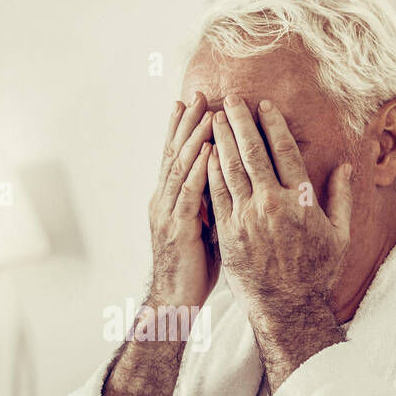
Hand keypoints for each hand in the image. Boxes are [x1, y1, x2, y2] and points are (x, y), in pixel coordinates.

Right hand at [148, 92, 217, 308]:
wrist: (174, 302)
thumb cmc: (192, 269)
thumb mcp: (204, 230)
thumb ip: (211, 203)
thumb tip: (231, 182)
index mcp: (169, 201)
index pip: (177, 158)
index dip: (184, 130)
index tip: (194, 103)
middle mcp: (163, 201)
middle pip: (174, 154)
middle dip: (186, 123)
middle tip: (197, 94)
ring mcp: (168, 214)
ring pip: (180, 168)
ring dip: (193, 138)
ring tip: (205, 112)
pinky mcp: (177, 228)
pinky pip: (188, 193)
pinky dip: (198, 169)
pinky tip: (208, 151)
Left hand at [207, 94, 351, 333]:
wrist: (288, 308)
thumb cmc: (317, 273)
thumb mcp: (339, 236)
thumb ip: (340, 198)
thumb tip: (345, 167)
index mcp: (300, 201)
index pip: (285, 151)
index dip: (273, 125)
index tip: (264, 105)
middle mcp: (272, 204)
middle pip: (253, 152)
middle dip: (240, 122)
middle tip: (230, 99)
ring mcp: (247, 218)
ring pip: (230, 169)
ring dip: (221, 140)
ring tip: (213, 119)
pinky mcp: (227, 233)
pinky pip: (216, 195)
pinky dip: (209, 171)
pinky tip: (204, 154)